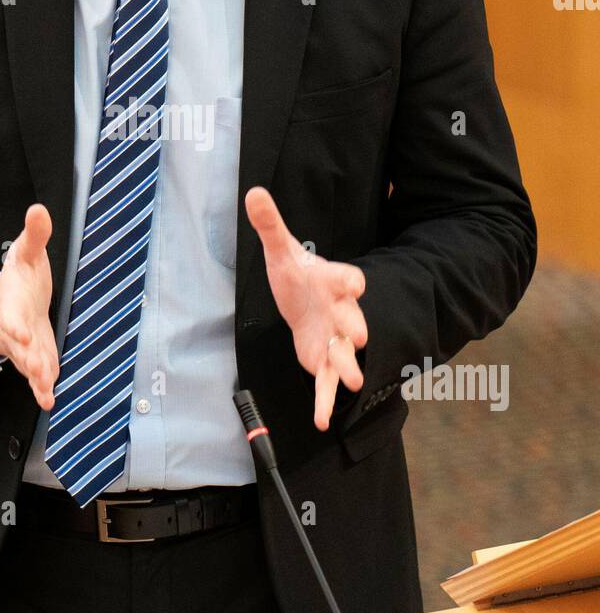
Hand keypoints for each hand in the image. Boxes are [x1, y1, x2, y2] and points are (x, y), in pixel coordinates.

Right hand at [0, 203, 58, 410]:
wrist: (9, 301)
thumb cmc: (21, 276)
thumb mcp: (27, 252)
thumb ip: (35, 234)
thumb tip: (39, 208)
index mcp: (12, 301)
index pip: (11, 314)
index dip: (15, 324)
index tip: (20, 333)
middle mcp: (15, 327)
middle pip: (19, 345)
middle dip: (27, 356)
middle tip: (38, 369)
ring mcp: (24, 346)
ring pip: (29, 363)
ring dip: (37, 376)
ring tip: (45, 390)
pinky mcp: (35, 357)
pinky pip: (38, 375)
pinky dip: (42, 388)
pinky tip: (49, 400)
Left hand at [244, 186, 366, 429]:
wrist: (302, 299)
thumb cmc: (298, 275)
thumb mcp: (281, 249)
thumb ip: (270, 224)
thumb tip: (253, 192)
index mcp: (331, 282)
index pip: (347, 279)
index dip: (349, 281)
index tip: (353, 285)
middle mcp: (338, 312)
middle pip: (351, 319)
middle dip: (354, 328)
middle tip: (359, 337)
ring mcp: (332, 338)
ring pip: (344, 353)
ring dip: (348, 365)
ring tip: (353, 380)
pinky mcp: (320, 359)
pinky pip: (325, 381)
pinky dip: (323, 401)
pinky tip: (321, 420)